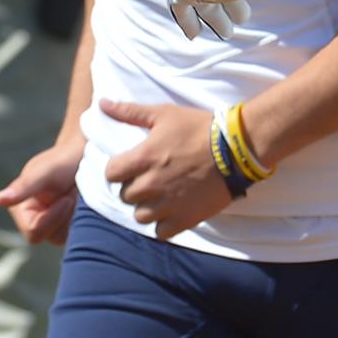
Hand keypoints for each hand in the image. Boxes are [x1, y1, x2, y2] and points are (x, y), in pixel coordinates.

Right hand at [0, 136, 83, 244]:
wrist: (84, 156)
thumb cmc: (62, 161)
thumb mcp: (44, 172)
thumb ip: (23, 187)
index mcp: (21, 210)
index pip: (33, 232)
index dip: (52, 218)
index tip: (66, 198)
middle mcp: (35, 221)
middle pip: (51, 237)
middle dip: (65, 215)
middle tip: (74, 194)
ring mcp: (54, 226)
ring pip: (67, 237)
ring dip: (76, 216)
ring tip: (78, 195)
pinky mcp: (70, 228)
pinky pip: (80, 235)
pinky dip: (86, 219)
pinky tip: (85, 202)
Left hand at [97, 99, 237, 237]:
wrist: (236, 149)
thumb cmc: (199, 128)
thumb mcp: (164, 114)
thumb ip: (129, 112)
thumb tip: (101, 104)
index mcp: (143, 158)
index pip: (110, 174)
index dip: (118, 169)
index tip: (130, 165)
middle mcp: (151, 184)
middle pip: (125, 196)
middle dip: (134, 187)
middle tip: (150, 178)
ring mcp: (168, 204)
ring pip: (140, 217)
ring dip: (147, 207)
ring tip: (160, 196)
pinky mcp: (185, 219)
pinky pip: (161, 232)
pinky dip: (164, 224)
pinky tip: (172, 210)